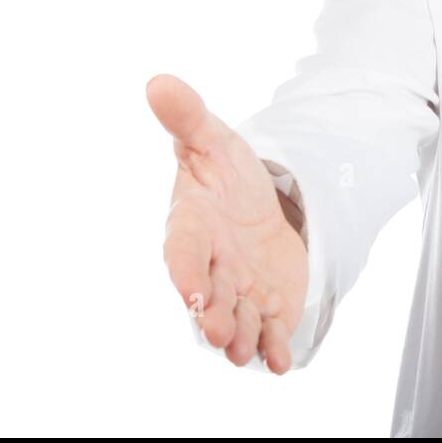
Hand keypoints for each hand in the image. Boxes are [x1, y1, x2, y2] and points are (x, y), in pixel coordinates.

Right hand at [147, 74, 307, 371]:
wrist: (263, 199)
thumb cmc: (227, 175)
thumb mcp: (214, 141)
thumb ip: (189, 118)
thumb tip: (159, 81)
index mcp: (191, 229)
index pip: (182, 254)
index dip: (186, 272)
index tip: (192, 290)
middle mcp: (212, 268)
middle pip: (209, 298)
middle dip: (212, 316)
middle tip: (218, 329)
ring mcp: (240, 291)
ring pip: (237, 322)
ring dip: (240, 336)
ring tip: (244, 348)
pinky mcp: (268, 305)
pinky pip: (269, 332)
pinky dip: (274, 348)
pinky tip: (282, 361)